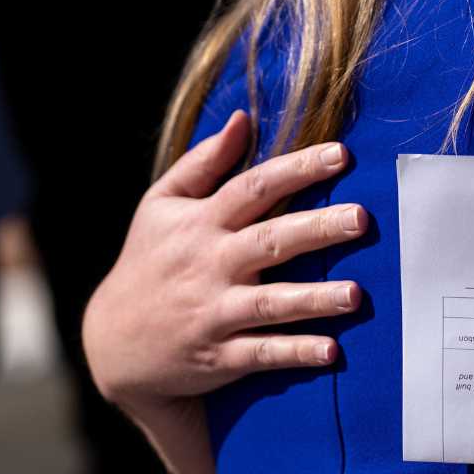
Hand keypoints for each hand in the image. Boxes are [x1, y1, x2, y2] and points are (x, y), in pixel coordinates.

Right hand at [83, 110, 365, 413]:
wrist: (111, 343)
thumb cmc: (149, 261)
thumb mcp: (160, 206)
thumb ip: (202, 162)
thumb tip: (243, 117)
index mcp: (201, 224)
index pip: (254, 188)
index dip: (296, 169)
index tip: (342, 154)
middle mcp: (210, 265)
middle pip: (270, 241)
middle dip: (317, 229)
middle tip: (362, 217)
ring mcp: (214, 313)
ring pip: (270, 303)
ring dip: (314, 299)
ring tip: (356, 294)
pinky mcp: (219, 356)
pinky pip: (261, 354)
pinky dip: (294, 353)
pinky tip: (331, 351)